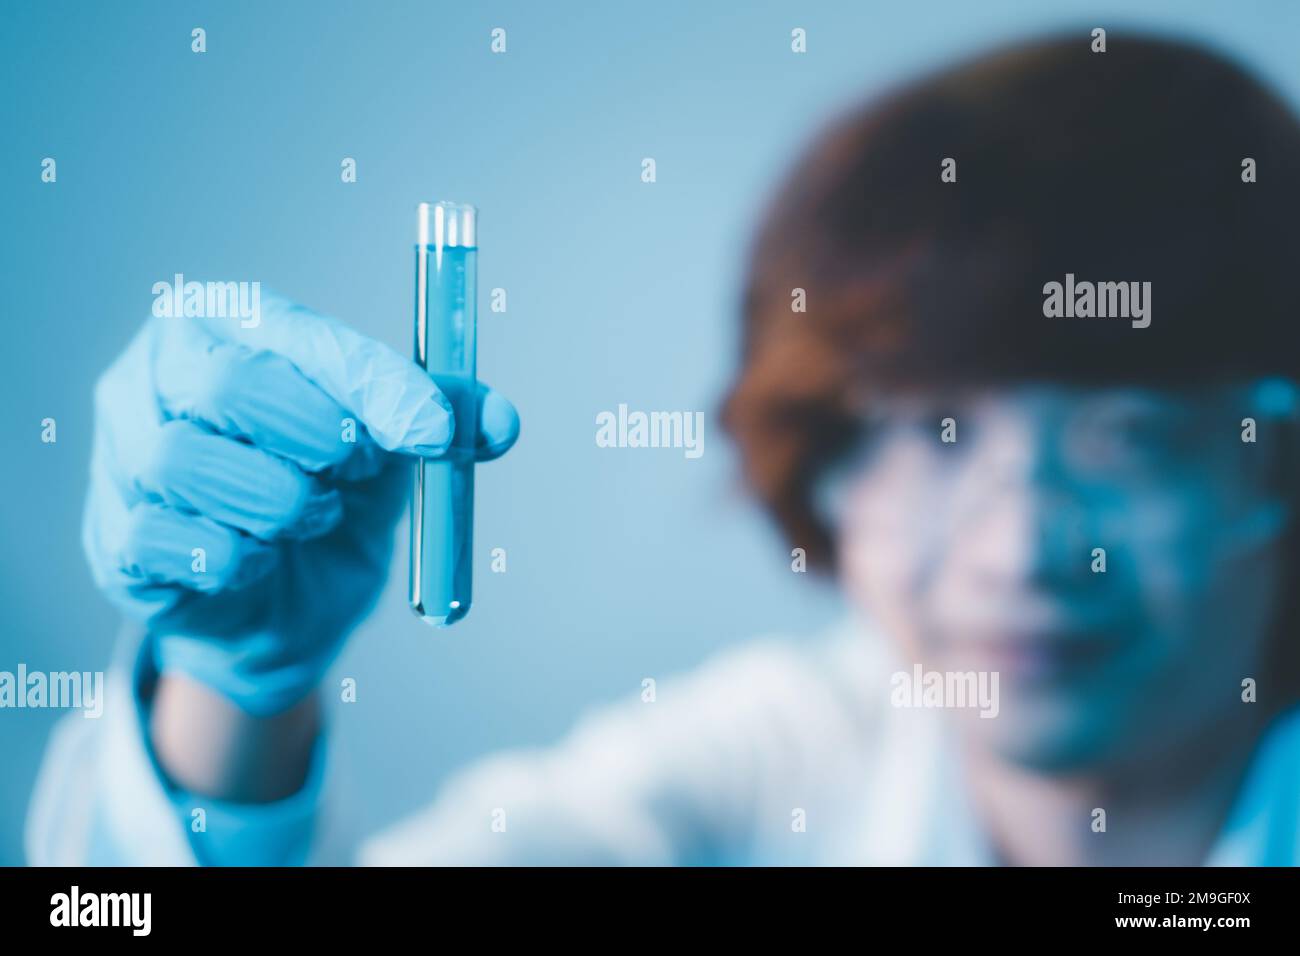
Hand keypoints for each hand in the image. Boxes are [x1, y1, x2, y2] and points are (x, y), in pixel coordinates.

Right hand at [83, 292, 518, 714]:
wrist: (286, 604)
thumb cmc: (334, 494)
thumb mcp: (398, 449)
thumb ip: (447, 422)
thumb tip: (503, 421)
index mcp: (232, 324)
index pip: (299, 337)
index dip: (374, 384)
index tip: (436, 433)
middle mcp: (159, 374)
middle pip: (228, 387)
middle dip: (316, 439)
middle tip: (355, 471)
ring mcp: (123, 454)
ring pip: (188, 466)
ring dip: (279, 504)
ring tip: (309, 515)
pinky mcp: (113, 537)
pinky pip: (165, 542)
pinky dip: (234, 558)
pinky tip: (258, 559)